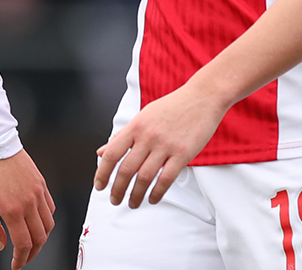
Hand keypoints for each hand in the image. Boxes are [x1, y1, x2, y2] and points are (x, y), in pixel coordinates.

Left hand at [0, 150, 54, 268]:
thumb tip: (0, 244)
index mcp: (12, 209)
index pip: (23, 244)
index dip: (21, 259)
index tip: (16, 265)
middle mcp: (29, 203)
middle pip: (40, 238)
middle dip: (32, 253)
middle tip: (23, 258)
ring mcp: (38, 193)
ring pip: (49, 226)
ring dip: (41, 239)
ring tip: (30, 243)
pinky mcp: (42, 185)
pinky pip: (50, 210)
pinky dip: (46, 221)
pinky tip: (36, 223)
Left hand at [93, 82, 226, 207]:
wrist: (201, 98)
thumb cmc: (172, 107)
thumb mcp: (143, 116)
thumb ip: (123, 136)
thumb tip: (102, 151)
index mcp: (135, 126)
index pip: (112, 153)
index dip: (102, 172)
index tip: (100, 185)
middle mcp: (147, 136)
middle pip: (126, 169)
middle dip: (117, 189)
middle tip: (115, 200)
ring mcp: (165, 145)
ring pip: (144, 176)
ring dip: (136, 194)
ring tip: (132, 203)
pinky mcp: (183, 153)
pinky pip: (166, 178)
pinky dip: (157, 192)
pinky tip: (152, 199)